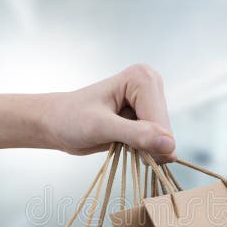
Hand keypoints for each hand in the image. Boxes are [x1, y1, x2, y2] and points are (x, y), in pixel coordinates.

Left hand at [38, 64, 175, 161]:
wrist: (56, 123)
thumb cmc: (71, 119)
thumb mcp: (101, 127)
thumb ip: (137, 135)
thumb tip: (171, 145)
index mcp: (142, 78)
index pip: (160, 121)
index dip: (146, 141)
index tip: (119, 141)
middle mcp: (151, 85)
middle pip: (165, 130)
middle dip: (145, 144)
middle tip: (116, 140)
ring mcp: (150, 102)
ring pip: (163, 139)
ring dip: (143, 148)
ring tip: (117, 139)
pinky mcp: (147, 116)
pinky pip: (157, 142)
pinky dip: (141, 149)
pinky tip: (123, 142)